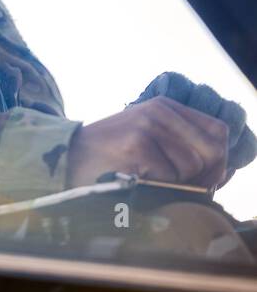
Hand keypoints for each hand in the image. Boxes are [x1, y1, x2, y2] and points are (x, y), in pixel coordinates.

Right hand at [65, 97, 228, 190]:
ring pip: (191, 166)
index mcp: (166, 106)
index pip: (217, 130)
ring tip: (150, 177)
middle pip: (210, 150)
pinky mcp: (136, 143)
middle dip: (202, 176)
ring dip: (175, 182)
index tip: (206, 178)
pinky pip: (169, 175)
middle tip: (181, 185)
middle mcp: (159, 110)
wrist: (70, 156)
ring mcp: (147, 125)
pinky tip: (137, 177)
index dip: (220, 158)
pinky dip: (157, 185)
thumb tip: (221, 173)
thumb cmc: (113, 155)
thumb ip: (183, 146)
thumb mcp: (149, 137)